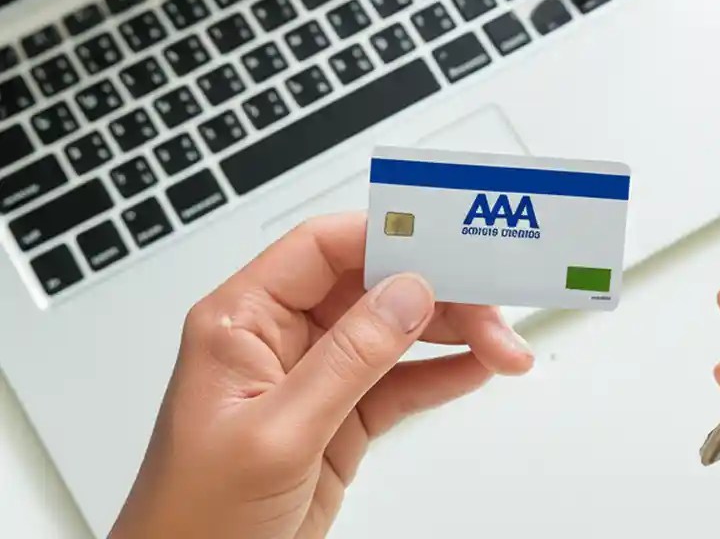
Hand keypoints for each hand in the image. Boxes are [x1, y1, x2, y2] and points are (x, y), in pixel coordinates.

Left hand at [109, 212, 533, 538]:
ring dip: (454, 334)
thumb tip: (407, 293)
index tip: (450, 240)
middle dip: (440, 292)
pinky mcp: (338, 419)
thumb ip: (347, 360)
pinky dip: (444, 373)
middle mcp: (278, 339)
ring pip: (395, 333)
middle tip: (494, 307)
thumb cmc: (192, 518)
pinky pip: (400, 381)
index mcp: (242, 321)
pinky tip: (479, 367)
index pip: (324, 249)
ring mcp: (312, 379)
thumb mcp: (276, 435)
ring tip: (503, 346)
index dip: (388, 235)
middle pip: (372, 286)